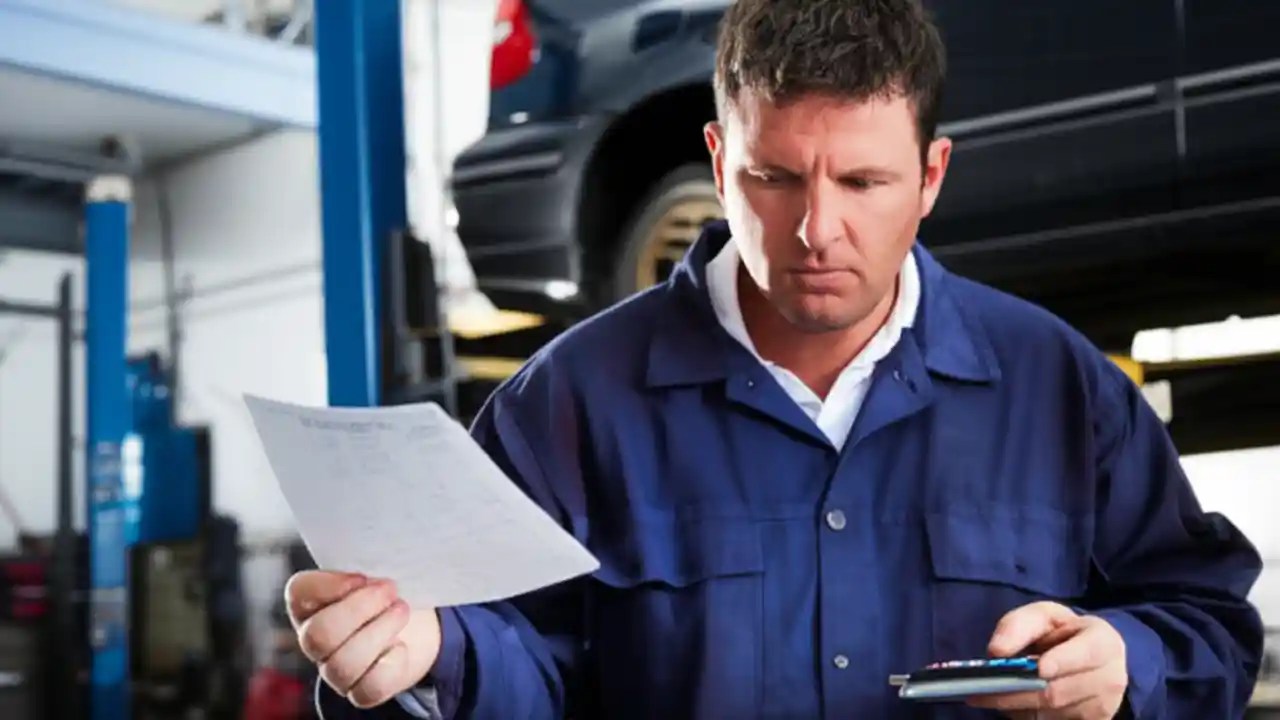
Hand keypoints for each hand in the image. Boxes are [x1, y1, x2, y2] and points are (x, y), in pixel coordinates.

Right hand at [285, 571, 442, 707]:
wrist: (416, 625)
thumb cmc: (389, 592)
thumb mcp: (377, 568)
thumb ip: (367, 560)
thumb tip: (379, 550)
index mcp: (310, 602)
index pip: (299, 592)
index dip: (329, 585)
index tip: (362, 576)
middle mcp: (314, 638)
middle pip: (318, 635)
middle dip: (360, 609)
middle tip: (390, 589)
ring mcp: (335, 669)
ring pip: (343, 664)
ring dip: (380, 631)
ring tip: (402, 610)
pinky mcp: (361, 691)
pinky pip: (369, 688)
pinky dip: (391, 664)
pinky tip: (400, 646)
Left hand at [968, 601, 1126, 718]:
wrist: (1088, 658)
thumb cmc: (1061, 633)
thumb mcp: (1041, 616)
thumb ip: (1018, 626)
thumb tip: (997, 651)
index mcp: (1104, 642)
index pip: (1088, 653)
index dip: (1064, 661)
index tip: (1039, 668)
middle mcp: (1111, 678)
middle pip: (1060, 692)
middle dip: (1018, 692)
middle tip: (981, 690)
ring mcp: (1103, 707)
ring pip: (1053, 714)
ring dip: (1017, 707)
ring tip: (986, 696)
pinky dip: (1026, 716)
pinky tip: (1008, 706)